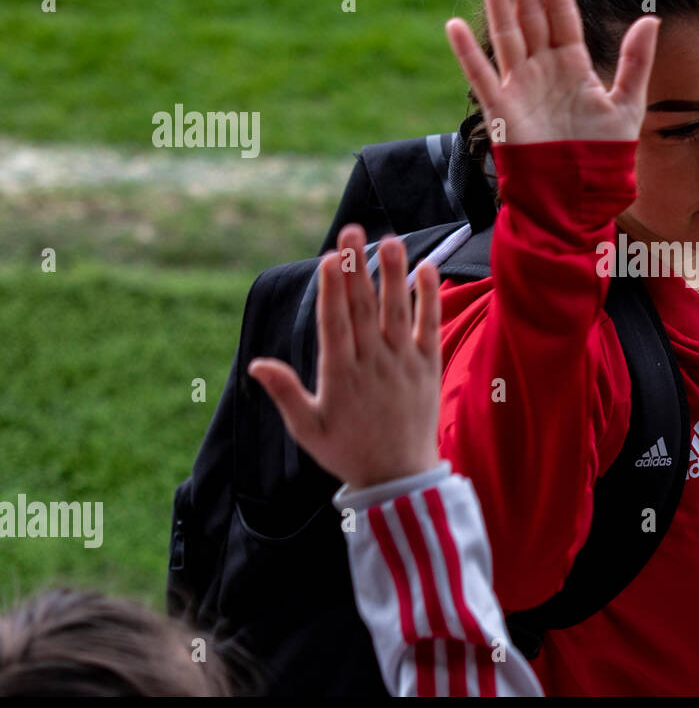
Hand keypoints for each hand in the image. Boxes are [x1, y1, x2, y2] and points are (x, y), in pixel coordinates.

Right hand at [247, 224, 442, 489]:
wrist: (400, 477)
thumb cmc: (347, 452)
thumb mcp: (308, 429)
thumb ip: (285, 393)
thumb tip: (258, 363)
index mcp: (340, 377)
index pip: (335, 324)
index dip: (333, 289)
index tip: (330, 257)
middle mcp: (373, 365)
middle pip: (363, 308)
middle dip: (356, 267)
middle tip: (351, 230)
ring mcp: (403, 364)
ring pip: (398, 311)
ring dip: (394, 274)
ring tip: (390, 239)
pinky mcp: (428, 367)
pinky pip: (431, 327)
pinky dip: (430, 298)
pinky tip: (428, 268)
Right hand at [444, 0, 659, 144]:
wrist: (578, 198)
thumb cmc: (602, 157)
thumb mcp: (628, 106)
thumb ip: (636, 62)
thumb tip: (651, 19)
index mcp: (573, 64)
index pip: (560, 12)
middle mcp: (543, 70)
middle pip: (530, 15)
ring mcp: (520, 87)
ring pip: (506, 33)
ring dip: (496, 0)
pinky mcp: (502, 111)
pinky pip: (482, 76)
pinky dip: (468, 53)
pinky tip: (455, 25)